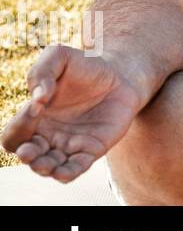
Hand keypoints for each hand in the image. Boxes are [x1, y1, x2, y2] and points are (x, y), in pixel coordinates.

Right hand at [0, 44, 142, 182]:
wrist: (120, 74)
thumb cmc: (84, 66)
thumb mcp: (59, 56)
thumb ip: (42, 71)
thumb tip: (38, 99)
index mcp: (33, 118)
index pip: (14, 134)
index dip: (19, 126)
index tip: (38, 106)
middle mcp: (47, 135)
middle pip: (27, 155)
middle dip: (27, 155)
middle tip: (31, 150)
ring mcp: (69, 145)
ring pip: (48, 167)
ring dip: (44, 169)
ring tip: (47, 164)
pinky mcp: (91, 149)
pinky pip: (75, 168)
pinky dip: (67, 174)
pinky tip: (65, 172)